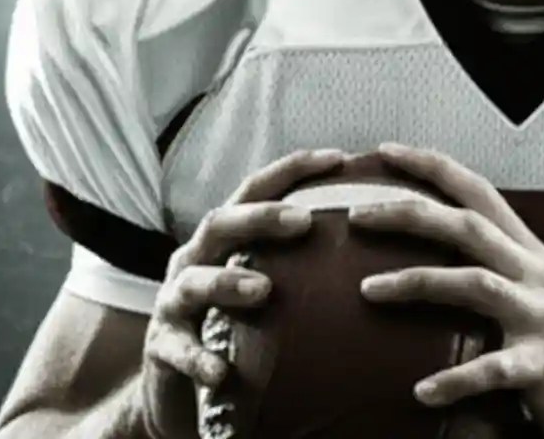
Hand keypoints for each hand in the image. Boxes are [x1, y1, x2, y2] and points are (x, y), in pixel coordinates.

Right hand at [135, 149, 346, 438]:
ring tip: (263, 289)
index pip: (255, 190)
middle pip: (220, 224)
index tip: (340, 158)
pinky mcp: (162, 347)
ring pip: (194, 283)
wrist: (179, 384)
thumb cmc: (238, 325)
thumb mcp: (267, 284)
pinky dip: (198, 359)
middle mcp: (194, 260)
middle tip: (305, 220)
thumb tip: (381, 240)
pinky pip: (178, 350)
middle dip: (261, 218)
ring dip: (227, 282)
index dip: (293, 169)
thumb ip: (305, 259)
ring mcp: (173, 303)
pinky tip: (221, 372)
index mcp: (224, 238)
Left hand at [350, 143, 543, 438]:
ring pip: (475, 283)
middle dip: (410, 213)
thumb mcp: (531, 295)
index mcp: (528, 254)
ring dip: (417, 282)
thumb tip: (422, 258)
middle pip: (468, 226)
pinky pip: (495, 367)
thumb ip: (489, 270)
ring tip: (367, 290)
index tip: (386, 150)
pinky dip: (456, 379)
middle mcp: (536, 275)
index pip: (479, 192)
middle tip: (357, 214)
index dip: (434, 166)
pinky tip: (423, 391)